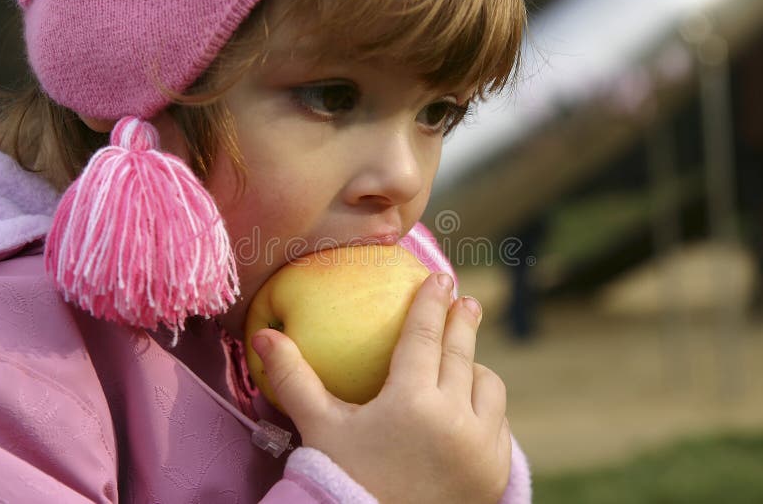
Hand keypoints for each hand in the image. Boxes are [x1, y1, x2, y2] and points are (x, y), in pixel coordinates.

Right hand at [251, 272, 511, 503]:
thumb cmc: (345, 482)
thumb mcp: (320, 430)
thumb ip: (294, 380)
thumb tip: (262, 336)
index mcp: (412, 402)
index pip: (426, 335)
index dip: (432, 302)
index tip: (441, 279)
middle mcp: (455, 419)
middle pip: (463, 353)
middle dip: (463, 321)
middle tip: (464, 299)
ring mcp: (482, 448)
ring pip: (489, 387)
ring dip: (476, 368)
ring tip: (463, 360)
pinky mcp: (496, 472)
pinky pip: (499, 424)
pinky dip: (485, 409)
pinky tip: (470, 407)